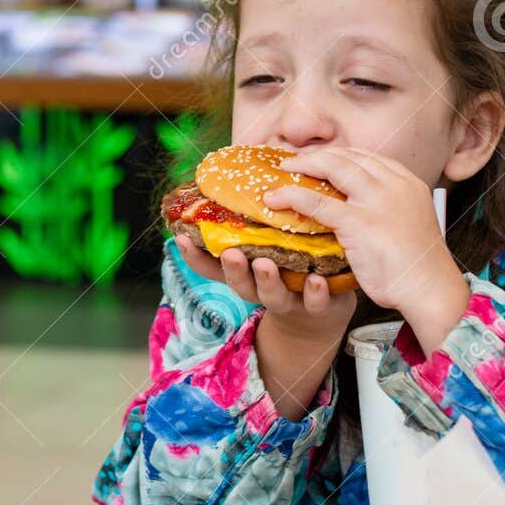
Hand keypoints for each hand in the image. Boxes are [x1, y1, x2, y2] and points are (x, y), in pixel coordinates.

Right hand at [174, 232, 356, 420]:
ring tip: (264, 265)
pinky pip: (315, 302)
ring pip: (274, 295)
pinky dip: (315, 293)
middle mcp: (263, 289)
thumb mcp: (268, 251)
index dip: (196, 257)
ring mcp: (290, 300)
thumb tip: (233, 188)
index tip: (182, 238)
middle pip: (241, 283)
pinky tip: (316, 280)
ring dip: (267, 280)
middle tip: (229, 253)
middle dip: (233, 268)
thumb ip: (253, 230)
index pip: (214, 266)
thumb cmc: (290, 273)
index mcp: (247, 274)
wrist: (322, 315)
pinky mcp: (318, 306)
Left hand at [263, 148, 470, 351]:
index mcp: (408, 182)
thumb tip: (361, 207)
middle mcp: (394, 184)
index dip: (339, 156)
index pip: (367, 157)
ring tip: (281, 172)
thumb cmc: (420, 266)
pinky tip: (276, 199)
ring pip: (333, 168)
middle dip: (318, 156)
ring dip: (302, 166)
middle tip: (294, 163)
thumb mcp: (410, 223)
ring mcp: (378, 201)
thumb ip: (390, 209)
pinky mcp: (360, 223)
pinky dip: (293, 196)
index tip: (320, 160)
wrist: (431, 290)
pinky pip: (319, 202)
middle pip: (348, 156)